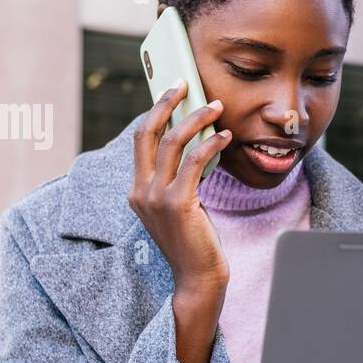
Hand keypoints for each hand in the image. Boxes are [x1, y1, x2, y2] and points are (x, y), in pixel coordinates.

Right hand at [129, 80, 233, 362]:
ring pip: (173, 142)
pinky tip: (226, 137)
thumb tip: (197, 146)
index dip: (155, 113)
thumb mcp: (181, 206)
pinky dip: (211, 143)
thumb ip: (179, 180)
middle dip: (166, 103)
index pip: (142, 141)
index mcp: (136, 190)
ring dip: (198, 119)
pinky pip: (195, 161)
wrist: (198, 278)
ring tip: (218, 108)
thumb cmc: (195, 243)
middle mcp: (140, 191)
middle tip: (185, 84)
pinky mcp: (178, 203)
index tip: (173, 93)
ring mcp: (155, 197)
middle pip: (147, 133)